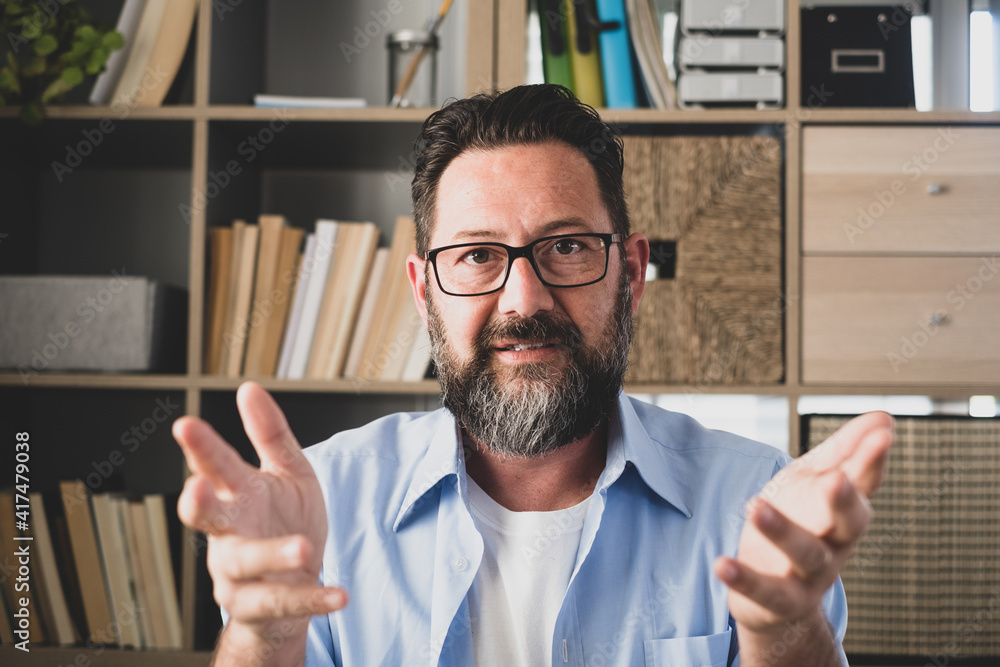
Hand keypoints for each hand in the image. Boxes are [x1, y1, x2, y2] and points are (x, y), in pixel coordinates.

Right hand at [173, 381, 346, 642]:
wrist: (295, 582)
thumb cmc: (286, 520)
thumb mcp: (289, 472)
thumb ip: (270, 434)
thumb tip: (248, 388)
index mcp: (238, 494)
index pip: (215, 467)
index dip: (200, 448)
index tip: (186, 425)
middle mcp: (229, 532)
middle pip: (207, 516)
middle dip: (199, 502)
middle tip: (197, 488)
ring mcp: (236, 573)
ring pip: (245, 561)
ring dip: (272, 554)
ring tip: (304, 547)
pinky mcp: (256, 606)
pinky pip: (282, 602)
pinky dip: (312, 599)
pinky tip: (340, 595)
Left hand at [715, 411, 892, 634]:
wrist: (780, 600)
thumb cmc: (803, 527)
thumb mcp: (816, 484)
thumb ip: (844, 452)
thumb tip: (884, 417)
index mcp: (846, 513)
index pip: (864, 484)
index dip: (873, 461)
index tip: (883, 434)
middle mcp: (836, 545)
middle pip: (848, 524)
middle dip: (844, 501)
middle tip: (835, 479)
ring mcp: (810, 576)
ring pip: (805, 554)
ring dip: (782, 531)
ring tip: (755, 506)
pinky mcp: (781, 600)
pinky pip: (765, 591)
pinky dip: (744, 579)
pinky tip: (722, 563)